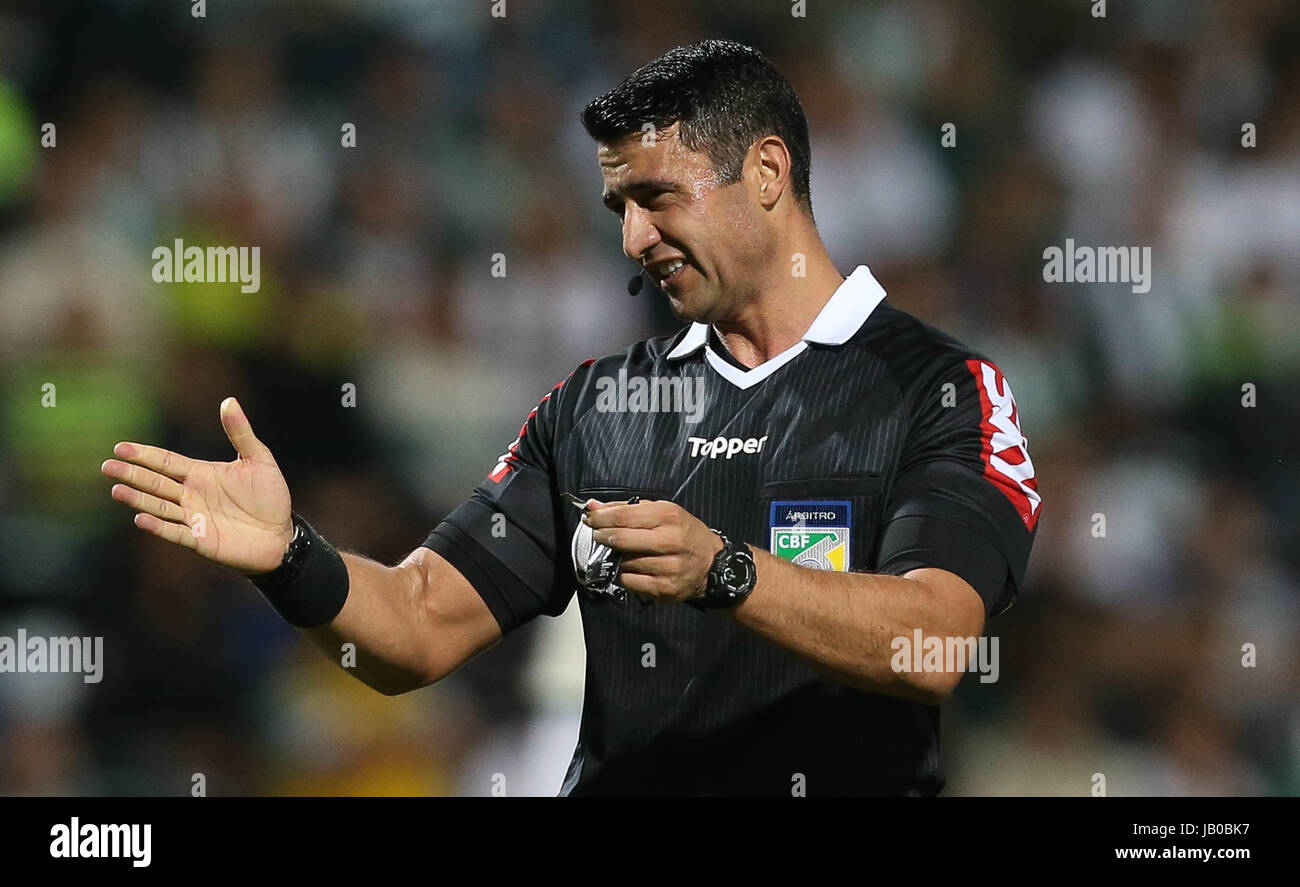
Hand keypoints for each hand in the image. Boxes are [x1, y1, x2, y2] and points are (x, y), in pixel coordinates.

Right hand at [100, 397, 293, 574]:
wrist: (282, 534)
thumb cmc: (270, 496)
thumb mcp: (258, 460)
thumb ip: (241, 433)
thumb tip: (229, 401)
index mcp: (201, 474)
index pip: (166, 462)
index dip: (144, 455)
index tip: (120, 447)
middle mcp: (191, 495)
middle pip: (156, 483)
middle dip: (132, 475)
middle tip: (108, 467)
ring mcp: (194, 518)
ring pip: (160, 507)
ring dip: (138, 499)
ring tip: (116, 490)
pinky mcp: (200, 540)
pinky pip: (176, 532)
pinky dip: (159, 526)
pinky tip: (140, 518)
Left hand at [583, 499, 723, 603]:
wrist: (712, 564)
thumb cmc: (683, 533)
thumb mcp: (661, 512)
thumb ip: (626, 508)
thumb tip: (592, 506)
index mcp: (669, 516)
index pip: (624, 516)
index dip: (601, 518)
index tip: (588, 519)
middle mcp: (671, 540)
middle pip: (622, 539)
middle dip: (602, 537)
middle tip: (597, 535)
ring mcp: (669, 566)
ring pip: (625, 562)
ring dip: (616, 558)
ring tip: (621, 553)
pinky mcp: (665, 588)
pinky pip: (629, 581)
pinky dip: (623, 575)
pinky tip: (629, 569)